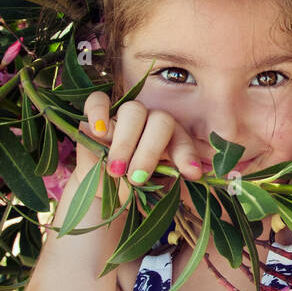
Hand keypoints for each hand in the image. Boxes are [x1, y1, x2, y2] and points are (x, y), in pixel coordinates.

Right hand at [76, 91, 206, 187]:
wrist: (101, 188)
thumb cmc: (132, 188)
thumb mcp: (152, 190)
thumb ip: (167, 181)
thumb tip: (193, 176)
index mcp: (170, 139)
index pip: (183, 141)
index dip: (187, 156)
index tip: (191, 173)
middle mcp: (150, 122)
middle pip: (160, 121)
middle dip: (149, 152)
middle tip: (137, 179)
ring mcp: (124, 115)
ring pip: (132, 111)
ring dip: (125, 142)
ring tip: (115, 170)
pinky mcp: (98, 111)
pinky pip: (98, 100)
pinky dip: (98, 112)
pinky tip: (98, 132)